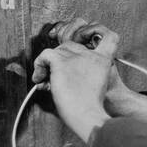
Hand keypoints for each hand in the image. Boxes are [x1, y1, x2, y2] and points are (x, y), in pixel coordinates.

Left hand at [32, 29, 119, 145]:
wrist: (89, 116)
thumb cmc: (91, 108)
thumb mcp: (95, 87)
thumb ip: (85, 74)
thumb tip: (60, 72)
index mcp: (102, 61)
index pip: (107, 36)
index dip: (96, 31)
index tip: (82, 38)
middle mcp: (90, 55)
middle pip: (71, 45)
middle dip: (61, 59)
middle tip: (56, 75)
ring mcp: (76, 56)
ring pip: (57, 50)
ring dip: (49, 64)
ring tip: (46, 80)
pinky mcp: (61, 61)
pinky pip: (45, 55)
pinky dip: (39, 65)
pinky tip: (39, 78)